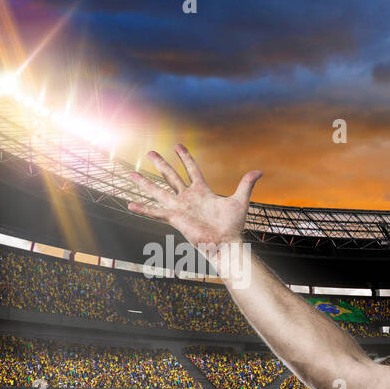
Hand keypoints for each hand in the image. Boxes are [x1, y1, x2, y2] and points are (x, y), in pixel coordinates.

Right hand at [126, 144, 261, 249]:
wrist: (226, 243)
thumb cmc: (233, 226)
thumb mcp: (240, 201)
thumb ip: (246, 184)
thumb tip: (259, 171)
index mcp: (202, 191)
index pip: (191, 169)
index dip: (185, 157)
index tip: (177, 145)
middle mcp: (188, 197)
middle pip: (171, 176)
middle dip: (160, 164)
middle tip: (149, 151)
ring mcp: (179, 207)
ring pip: (158, 191)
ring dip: (144, 183)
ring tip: (131, 173)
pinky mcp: (175, 218)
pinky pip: (156, 212)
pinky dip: (143, 209)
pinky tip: (130, 205)